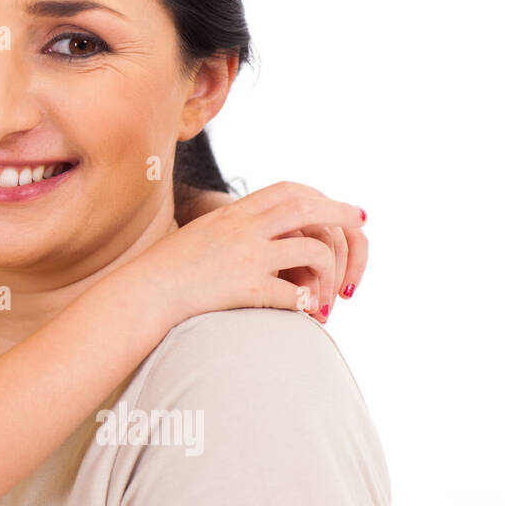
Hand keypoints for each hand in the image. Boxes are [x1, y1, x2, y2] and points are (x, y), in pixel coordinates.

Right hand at [131, 181, 366, 324]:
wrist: (142, 292)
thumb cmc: (166, 270)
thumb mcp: (200, 235)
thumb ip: (232, 230)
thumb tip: (263, 234)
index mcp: (233, 214)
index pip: (288, 190)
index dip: (321, 196)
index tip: (344, 209)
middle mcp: (243, 228)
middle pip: (308, 208)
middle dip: (342, 215)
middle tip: (363, 225)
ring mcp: (246, 256)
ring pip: (312, 250)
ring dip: (329, 274)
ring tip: (329, 298)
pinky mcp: (244, 287)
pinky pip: (293, 292)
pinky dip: (308, 304)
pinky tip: (309, 315)